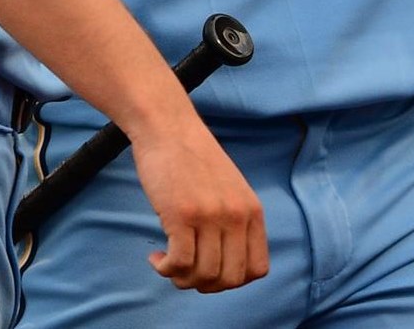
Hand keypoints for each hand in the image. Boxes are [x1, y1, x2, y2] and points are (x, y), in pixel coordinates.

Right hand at [132, 114, 267, 292]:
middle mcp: (237, 215)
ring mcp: (211, 215)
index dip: (232, 280)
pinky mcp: (182, 214)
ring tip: (168, 263)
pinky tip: (156, 256)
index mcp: (253, 211)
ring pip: (204, 275)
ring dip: (181, 279)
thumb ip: (235, 221)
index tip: (210, 269)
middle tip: (186, 271)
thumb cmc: (194, 159)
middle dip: (205, 285)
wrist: (169, 128)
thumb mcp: (230, 190)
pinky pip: (179, 264)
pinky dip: (165, 269)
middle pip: (230, 279)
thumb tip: (224, 266)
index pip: (257, 269)